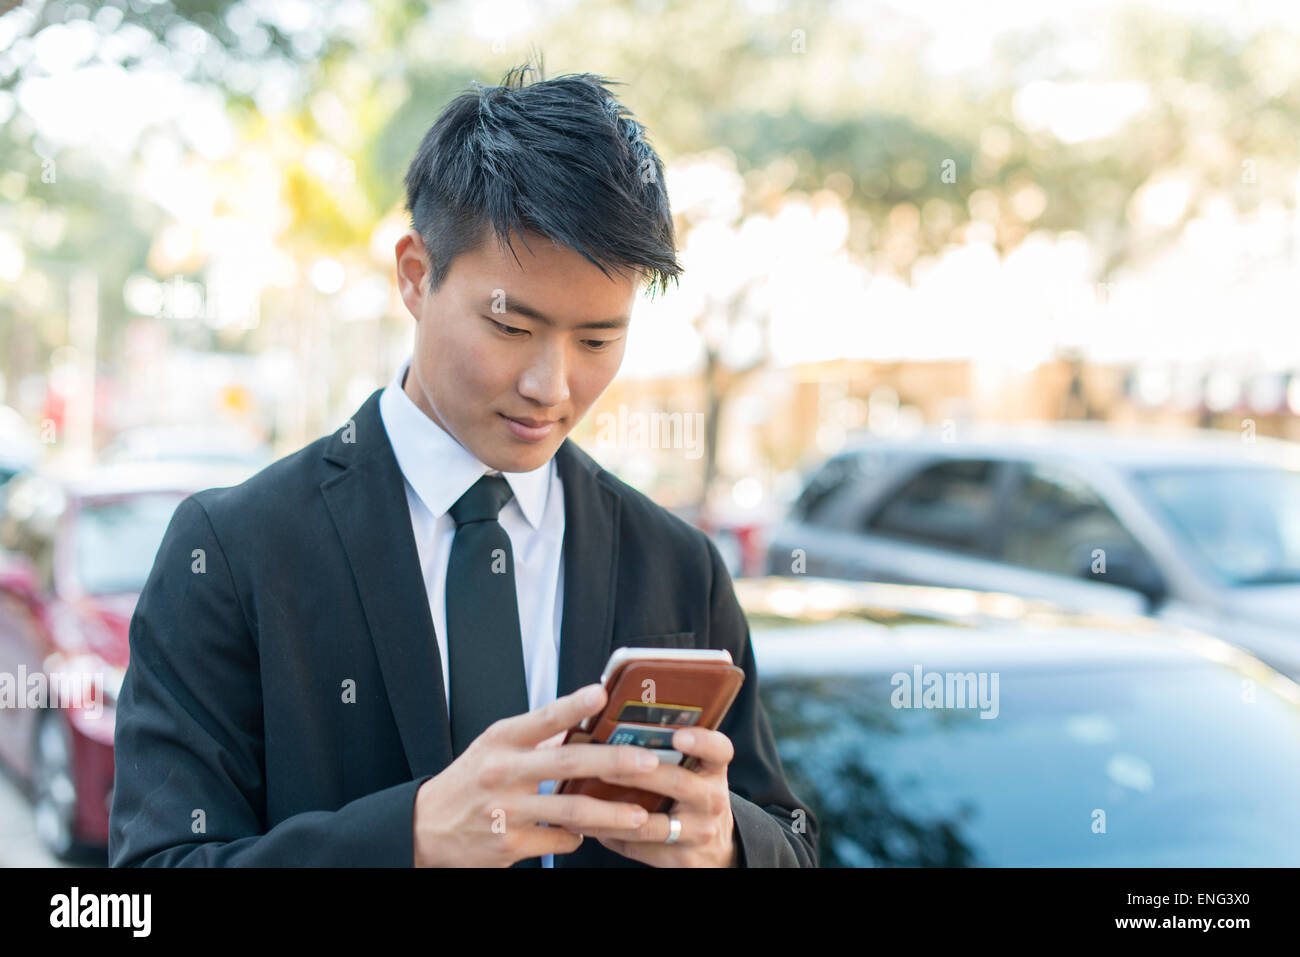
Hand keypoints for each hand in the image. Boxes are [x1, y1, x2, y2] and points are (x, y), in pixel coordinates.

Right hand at [412, 683, 661, 866]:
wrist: (422, 828)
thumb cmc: (466, 782)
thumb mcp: (492, 749)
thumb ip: (534, 737)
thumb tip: (578, 720)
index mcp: (501, 742)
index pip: (542, 718)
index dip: (572, 705)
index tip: (600, 693)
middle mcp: (503, 772)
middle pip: (566, 762)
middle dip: (612, 761)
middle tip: (647, 762)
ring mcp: (507, 811)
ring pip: (569, 810)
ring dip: (609, 813)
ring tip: (639, 814)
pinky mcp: (509, 844)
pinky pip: (557, 841)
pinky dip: (577, 837)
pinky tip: (588, 834)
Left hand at [557, 727, 738, 866]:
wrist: (716, 848)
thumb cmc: (690, 795)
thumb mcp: (693, 770)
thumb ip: (666, 749)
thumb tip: (608, 715)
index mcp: (713, 769)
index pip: (719, 750)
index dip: (702, 741)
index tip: (679, 736)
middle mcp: (711, 799)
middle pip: (678, 783)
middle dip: (637, 775)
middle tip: (604, 765)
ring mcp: (698, 833)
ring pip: (651, 824)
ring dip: (613, 812)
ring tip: (582, 800)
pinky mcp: (681, 860)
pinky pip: (639, 847)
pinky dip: (610, 835)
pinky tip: (587, 825)